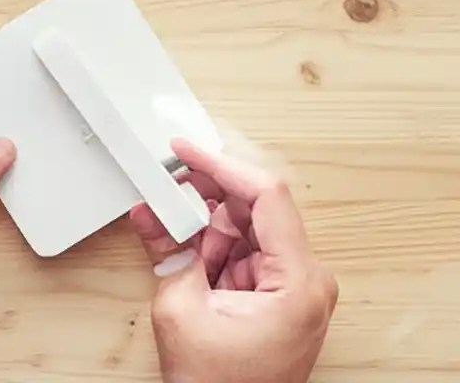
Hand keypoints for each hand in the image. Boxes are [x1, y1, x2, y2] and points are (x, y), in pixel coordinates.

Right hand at [131, 140, 336, 382]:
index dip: (222, 165)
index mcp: (298, 282)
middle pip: (255, 209)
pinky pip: (245, 253)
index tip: (189, 151)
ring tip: (167, 227)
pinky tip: (182, 248)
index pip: (266, 196)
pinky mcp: (278, 295)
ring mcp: (295, 288)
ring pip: (246, 229)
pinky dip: (212, 247)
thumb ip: (169, 248)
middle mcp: (307, 280)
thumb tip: (153, 208)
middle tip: (168, 184)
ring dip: (204, 226)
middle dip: (207, 196)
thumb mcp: (181, 308)